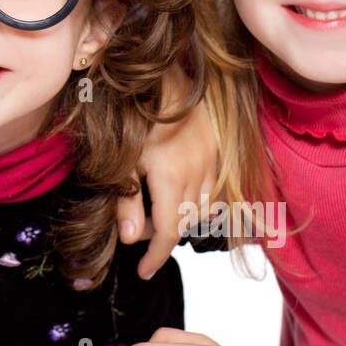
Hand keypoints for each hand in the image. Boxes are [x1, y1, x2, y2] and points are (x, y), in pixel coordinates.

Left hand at [116, 65, 217, 278]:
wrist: (163, 74)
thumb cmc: (135, 113)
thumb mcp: (123, 159)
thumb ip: (126, 201)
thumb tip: (130, 241)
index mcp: (171, 176)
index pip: (168, 233)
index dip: (156, 257)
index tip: (144, 271)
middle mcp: (199, 171)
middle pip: (184, 223)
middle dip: (162, 236)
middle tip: (141, 235)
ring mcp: (214, 159)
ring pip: (202, 208)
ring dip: (181, 218)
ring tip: (158, 212)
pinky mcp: (222, 148)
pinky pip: (215, 188)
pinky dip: (200, 200)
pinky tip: (183, 194)